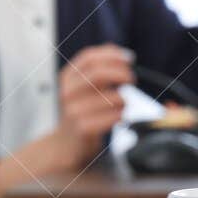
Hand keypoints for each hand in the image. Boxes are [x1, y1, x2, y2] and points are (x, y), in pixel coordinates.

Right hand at [53, 43, 133, 161]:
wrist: (65, 145)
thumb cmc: (80, 113)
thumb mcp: (82, 88)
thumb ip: (96, 70)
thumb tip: (118, 51)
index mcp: (67, 78)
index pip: (89, 57)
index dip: (112, 54)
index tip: (129, 58)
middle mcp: (68, 92)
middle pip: (99, 73)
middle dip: (122, 73)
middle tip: (131, 79)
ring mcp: (74, 111)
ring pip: (113, 97)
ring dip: (125, 100)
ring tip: (122, 105)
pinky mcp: (84, 128)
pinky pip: (115, 116)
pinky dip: (122, 115)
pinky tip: (118, 117)